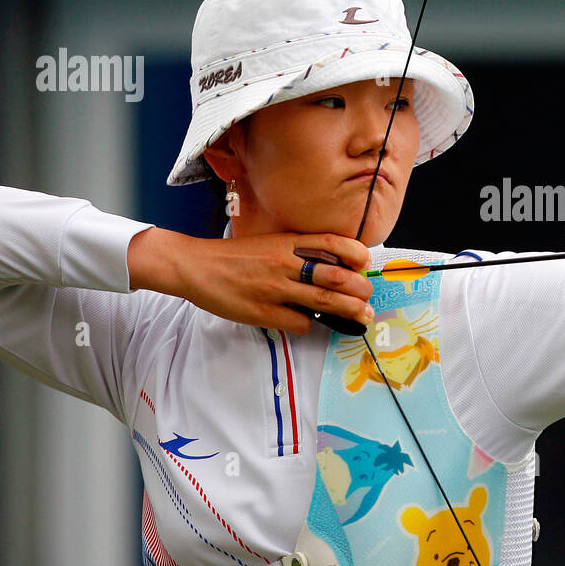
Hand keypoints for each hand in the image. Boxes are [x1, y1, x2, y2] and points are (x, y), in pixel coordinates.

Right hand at [129, 227, 373, 334]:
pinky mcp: (263, 311)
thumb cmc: (235, 256)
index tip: (366, 263)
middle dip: (360, 289)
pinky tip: (308, 321)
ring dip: (349, 310)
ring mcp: (275, 288)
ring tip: (362, 315)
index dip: (355, 253)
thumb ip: (297, 251)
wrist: (196, 266)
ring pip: (324, 300)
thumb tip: (331, 266)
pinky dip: (309, 323)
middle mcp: (284, 262)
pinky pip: (299, 321)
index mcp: (287, 242)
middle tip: (368, 297)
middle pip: (335, 276)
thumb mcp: (270, 243)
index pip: (332, 243)